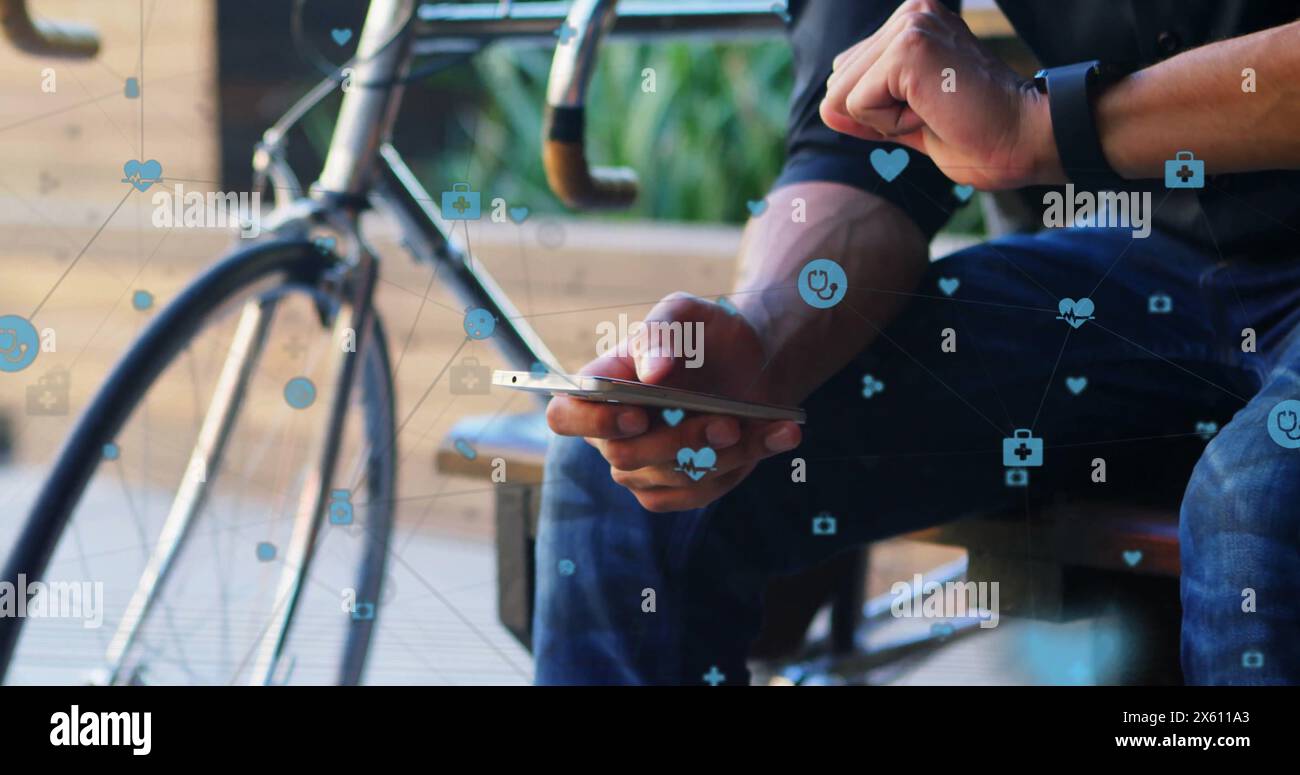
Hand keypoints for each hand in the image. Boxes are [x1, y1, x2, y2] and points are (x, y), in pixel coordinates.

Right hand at [545, 292, 801, 512]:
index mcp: (599, 389)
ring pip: (671, 477)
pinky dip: (744, 463)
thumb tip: (652, 372)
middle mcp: (614, 434)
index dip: (592, 422)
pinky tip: (780, 436)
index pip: (565, 417)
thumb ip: (661, 333)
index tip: (636, 413)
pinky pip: (700, 492)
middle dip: (679, 441)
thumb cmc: (703, 332)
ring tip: (762, 423)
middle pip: (625, 457)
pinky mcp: (681, 487)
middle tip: (725, 423)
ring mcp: (646, 466)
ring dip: (720, 454)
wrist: (751, 359)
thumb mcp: (683, 313)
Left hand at [819, 0, 1059, 189]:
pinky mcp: (908, 47)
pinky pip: (858, 105)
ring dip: (885, 121)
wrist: (1024, 140)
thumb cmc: (978, 137)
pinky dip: (891, 124)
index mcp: (912, 24)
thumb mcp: (907, 120)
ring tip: (936, 111)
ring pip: (844, 95)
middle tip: (936, 113)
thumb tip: (824, 108)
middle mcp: (910, 14)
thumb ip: (867, 110)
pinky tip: (934, 111)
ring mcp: (909, 25)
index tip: (932, 109)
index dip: (877, 112)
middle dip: (877, 116)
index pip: (847, 75)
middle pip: (838, 85)